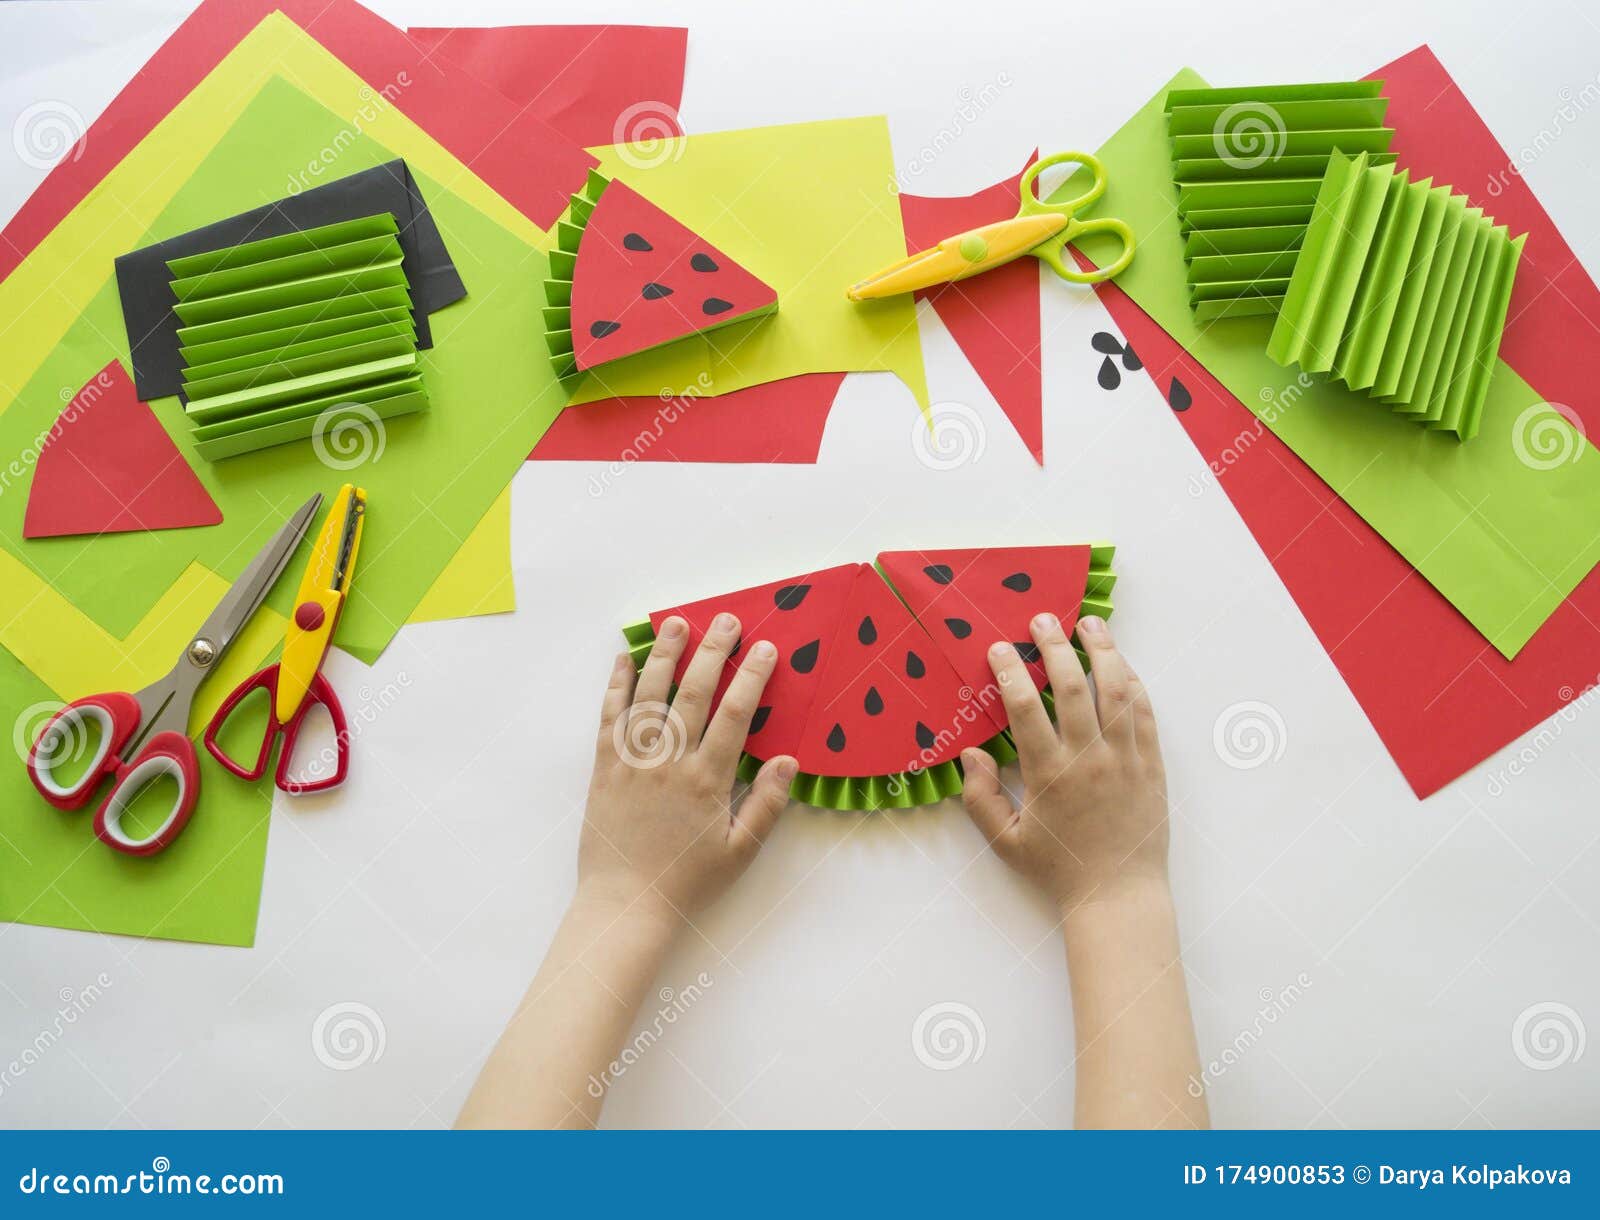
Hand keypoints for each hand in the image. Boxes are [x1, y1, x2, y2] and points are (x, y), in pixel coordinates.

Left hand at [579, 613, 795, 929]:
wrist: (625, 905)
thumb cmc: (687, 883)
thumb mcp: (739, 852)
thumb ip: (765, 805)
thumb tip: (789, 761)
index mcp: (707, 780)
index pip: (735, 714)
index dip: (751, 677)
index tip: (765, 648)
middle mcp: (669, 761)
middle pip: (693, 692)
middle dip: (712, 651)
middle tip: (727, 619)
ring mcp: (633, 761)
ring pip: (649, 695)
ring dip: (664, 654)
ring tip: (676, 622)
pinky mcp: (604, 767)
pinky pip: (610, 717)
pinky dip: (616, 685)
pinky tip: (624, 659)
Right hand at [960, 614, 1167, 911]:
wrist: (1118, 896)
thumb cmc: (1059, 871)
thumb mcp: (1006, 842)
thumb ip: (981, 798)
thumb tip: (971, 754)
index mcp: (1050, 773)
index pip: (1025, 707)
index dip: (1010, 672)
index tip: (998, 649)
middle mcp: (1089, 758)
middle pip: (1072, 686)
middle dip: (1054, 645)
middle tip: (1041, 619)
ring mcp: (1125, 758)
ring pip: (1116, 690)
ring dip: (1103, 651)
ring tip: (1090, 624)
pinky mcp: (1152, 764)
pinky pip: (1145, 713)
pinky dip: (1133, 683)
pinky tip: (1122, 664)